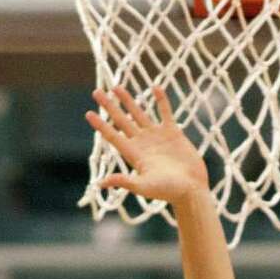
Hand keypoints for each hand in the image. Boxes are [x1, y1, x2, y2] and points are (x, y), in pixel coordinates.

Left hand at [86, 86, 208, 202]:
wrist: (191, 189)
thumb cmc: (168, 191)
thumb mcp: (144, 187)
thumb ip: (124, 182)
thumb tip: (100, 184)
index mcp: (133, 154)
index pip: (112, 136)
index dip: (101, 125)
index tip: (88, 113)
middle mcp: (142, 143)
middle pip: (121, 121)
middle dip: (109, 106)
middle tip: (96, 92)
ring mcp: (157, 137)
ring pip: (139, 113)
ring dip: (128, 101)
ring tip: (117, 87)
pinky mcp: (173, 133)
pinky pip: (165, 112)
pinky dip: (161, 100)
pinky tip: (155, 87)